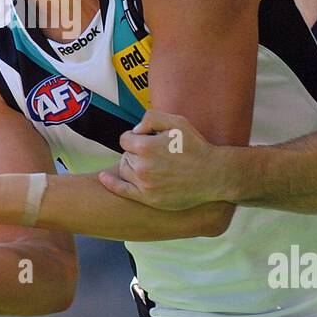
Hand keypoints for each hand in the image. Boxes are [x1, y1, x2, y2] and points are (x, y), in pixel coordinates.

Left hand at [98, 110, 224, 210]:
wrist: (212, 175)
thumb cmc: (195, 147)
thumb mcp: (177, 122)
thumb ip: (151, 118)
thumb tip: (136, 129)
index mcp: (146, 147)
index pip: (125, 139)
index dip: (135, 137)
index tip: (146, 139)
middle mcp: (142, 167)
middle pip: (125, 155)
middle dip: (135, 152)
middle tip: (153, 154)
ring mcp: (144, 185)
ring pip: (125, 170)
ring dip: (131, 165)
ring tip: (148, 164)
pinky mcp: (148, 198)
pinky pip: (122, 190)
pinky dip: (111, 183)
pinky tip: (104, 177)